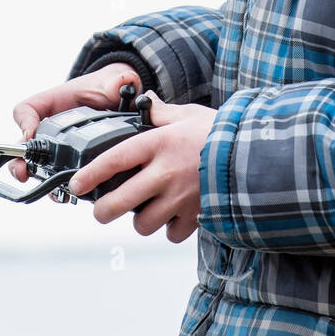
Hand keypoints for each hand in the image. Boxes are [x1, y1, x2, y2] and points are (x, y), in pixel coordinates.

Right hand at [9, 64, 142, 185]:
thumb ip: (116, 82)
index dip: (24, 122)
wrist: (124, 101)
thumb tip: (124, 82)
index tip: (30, 134)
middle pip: (25, 145)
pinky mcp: (75, 162)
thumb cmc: (110, 89)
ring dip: (40, 178)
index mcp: (55, 104)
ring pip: (40, 166)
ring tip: (50, 189)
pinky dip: (61, 188)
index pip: (27, 109)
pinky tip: (68, 195)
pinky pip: (60, 178)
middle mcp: (54, 127)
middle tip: (23, 172)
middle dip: (20, 161)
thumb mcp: (113, 83)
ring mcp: (63, 146)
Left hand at [65, 89, 216, 243]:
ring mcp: (180, 197)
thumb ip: (162, 112)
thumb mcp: (189, 114)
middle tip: (102, 210)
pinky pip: (172, 234)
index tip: (77, 184)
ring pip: (143, 224)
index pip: (113, 160)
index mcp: (158, 143)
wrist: (257, 153)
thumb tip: (147, 101)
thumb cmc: (222, 132)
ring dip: (142, 220)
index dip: (90, 175)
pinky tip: (175, 215)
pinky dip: (170, 229)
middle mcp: (164, 172)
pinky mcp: (196, 215)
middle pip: (118, 203)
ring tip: (148, 209)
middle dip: (103, 211)